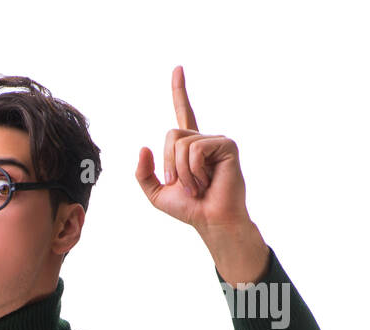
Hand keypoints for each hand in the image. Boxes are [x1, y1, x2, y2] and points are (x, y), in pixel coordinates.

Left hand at [134, 65, 252, 235]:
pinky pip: (195, 150)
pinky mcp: (227, 146)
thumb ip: (143, 173)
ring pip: (181, 144)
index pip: (183, 112)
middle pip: (170, 135)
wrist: (210, 220)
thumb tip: (143, 146)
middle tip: (182, 185)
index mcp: (188, 146)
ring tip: (198, 186)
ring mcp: (216, 141)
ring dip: (181, 172)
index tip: (178, 68)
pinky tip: (206, 182)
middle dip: (168, 164)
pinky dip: (193, 171)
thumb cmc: (189, 208)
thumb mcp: (156, 193)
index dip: (179, 90)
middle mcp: (203, 139)